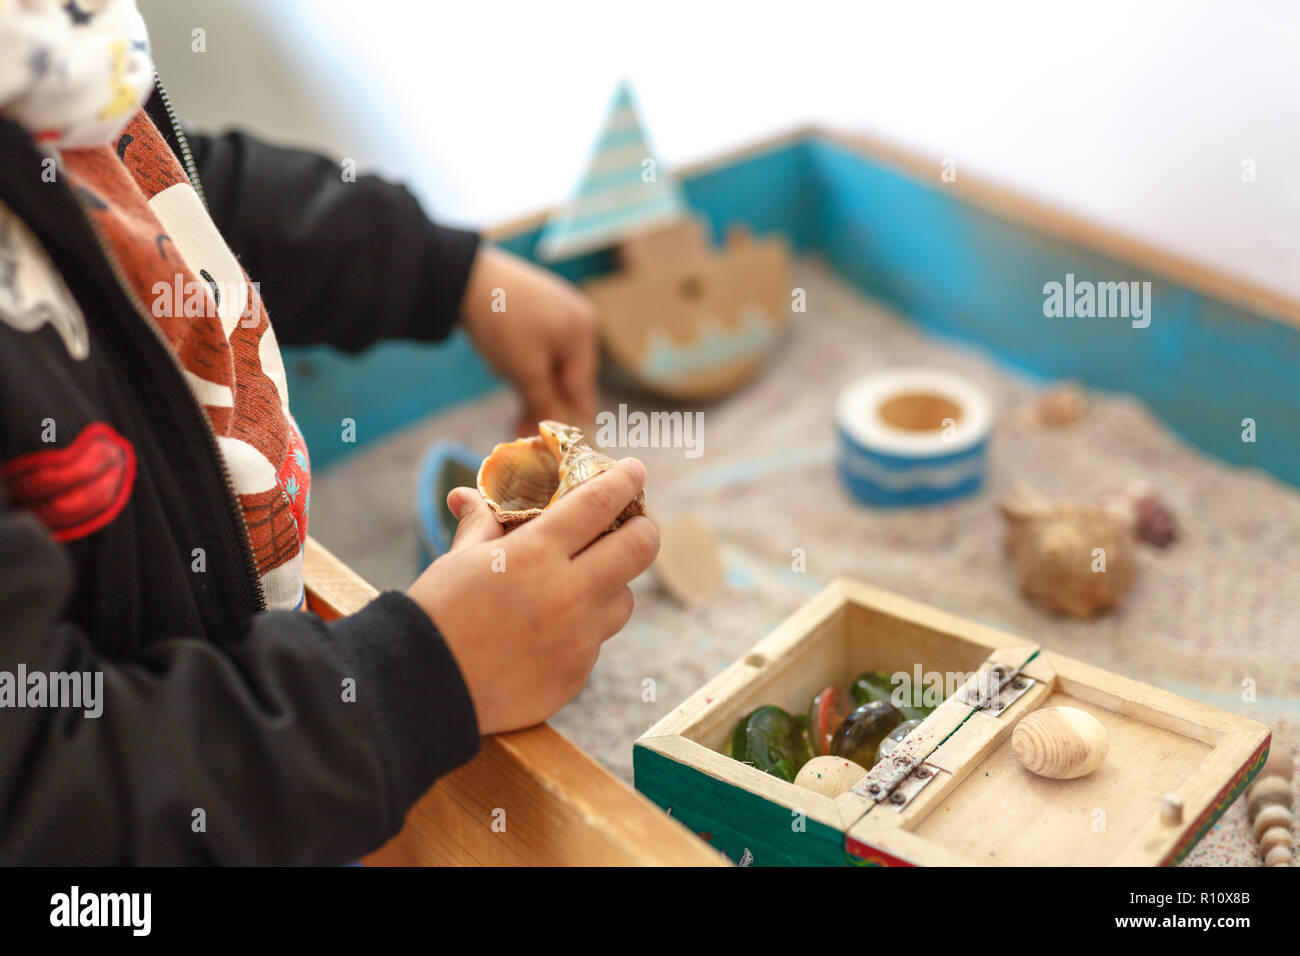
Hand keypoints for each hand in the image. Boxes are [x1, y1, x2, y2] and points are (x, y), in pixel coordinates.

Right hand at [407, 458, 655, 735]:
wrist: (424, 690)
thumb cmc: (437, 614)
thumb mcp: (459, 560)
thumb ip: (481, 523)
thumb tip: (465, 495)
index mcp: (536, 554)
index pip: (600, 503)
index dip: (625, 480)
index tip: (636, 470)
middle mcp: (568, 594)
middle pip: (640, 549)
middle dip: (643, 529)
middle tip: (635, 524)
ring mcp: (578, 639)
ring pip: (624, 599)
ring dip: (612, 584)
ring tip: (583, 583)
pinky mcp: (576, 674)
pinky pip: (597, 641)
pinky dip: (583, 628)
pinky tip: (551, 629)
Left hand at [460, 244, 599, 426]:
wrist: (466, 277)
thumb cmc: (503, 324)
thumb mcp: (525, 371)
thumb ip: (544, 403)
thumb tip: (555, 432)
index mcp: (584, 334)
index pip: (583, 392)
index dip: (566, 421)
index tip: (546, 443)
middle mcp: (579, 320)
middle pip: (568, 378)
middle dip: (543, 403)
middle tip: (517, 428)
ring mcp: (559, 310)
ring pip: (551, 363)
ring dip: (531, 385)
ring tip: (508, 394)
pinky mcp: (538, 306)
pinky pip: (540, 346)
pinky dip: (526, 363)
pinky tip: (504, 364)